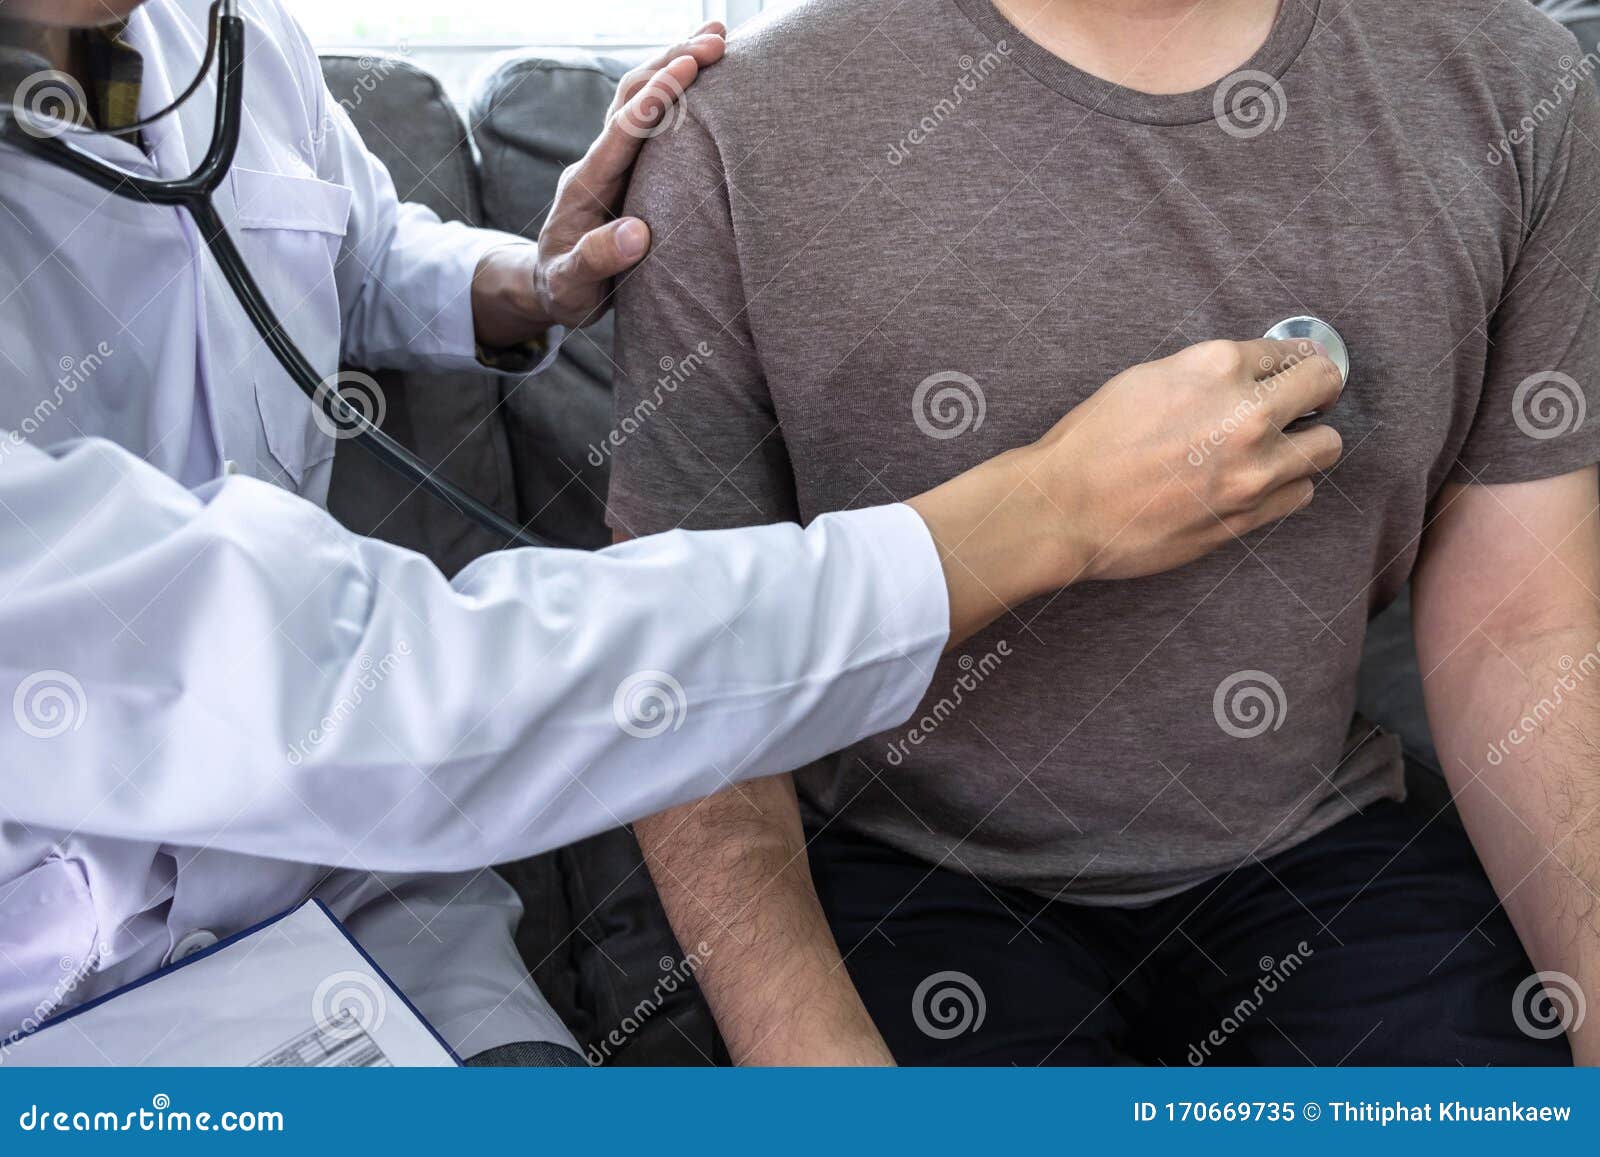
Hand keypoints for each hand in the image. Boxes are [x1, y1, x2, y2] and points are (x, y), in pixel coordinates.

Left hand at [471, 24, 727, 346]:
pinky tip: (702, 74)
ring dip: (674, 63)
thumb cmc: (562, 290)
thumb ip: (596, 260)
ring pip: (641, 98)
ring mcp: (612, 160)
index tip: (688, 67)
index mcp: (587, 184)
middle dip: (672, 62)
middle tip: (718, 39)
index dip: (656, 97)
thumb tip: (637, 235)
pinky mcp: (626, 166)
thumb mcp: (571, 285)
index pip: (624, 130)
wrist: (546, 285)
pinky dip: (675, 89)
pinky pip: (651, 118)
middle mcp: (599, 162)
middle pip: (633, 97)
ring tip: (718, 36)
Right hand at [910, 338, 1342, 644]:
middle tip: (1301, 403)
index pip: (1291, 352)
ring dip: (1305, 444)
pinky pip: (1301, 493)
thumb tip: (1246, 375)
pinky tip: (1254, 483)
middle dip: (1316, 391)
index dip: (1291, 362)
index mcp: (1217, 366)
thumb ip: (1206, 374)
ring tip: (1274, 450)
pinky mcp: (1248, 513)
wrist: (1064, 506)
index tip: (1292, 371)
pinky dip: (1285, 486)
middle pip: (1325, 386)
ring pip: (1325, 447)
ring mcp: (1253, 468)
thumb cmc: (1092, 442)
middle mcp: (1246, 413)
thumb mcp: (1147, 378)